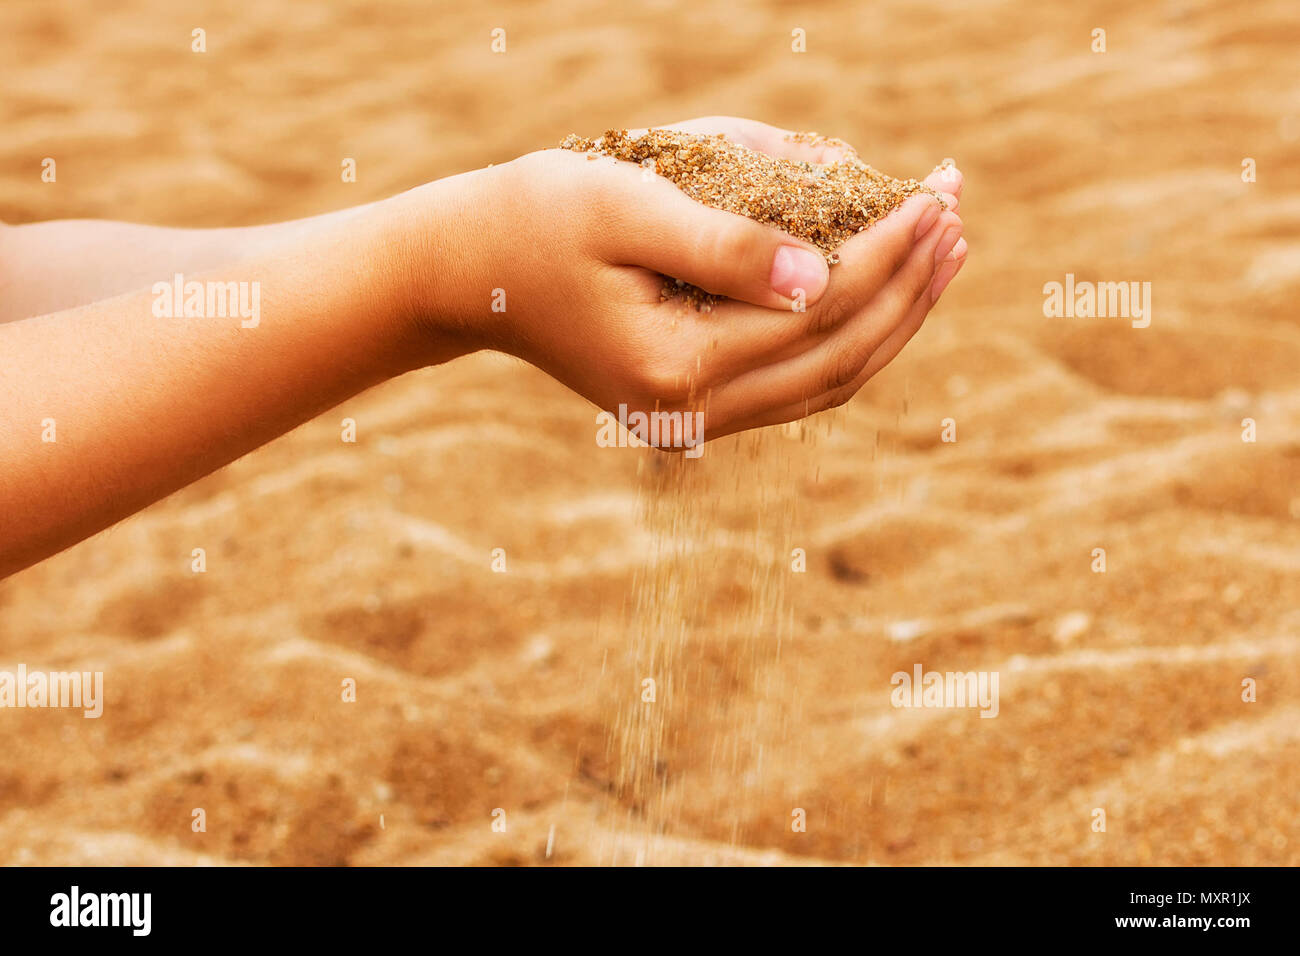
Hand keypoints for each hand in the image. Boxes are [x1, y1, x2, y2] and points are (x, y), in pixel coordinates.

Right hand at [399, 116, 966, 446]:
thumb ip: (725, 245)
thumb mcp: (626, 209)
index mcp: (674, 370)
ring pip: (828, 381)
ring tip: (945, 253)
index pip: (818, 313)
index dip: (889, 254)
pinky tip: (885, 293)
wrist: (475, 274)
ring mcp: (695, 419)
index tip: (937, 194)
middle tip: (959, 215)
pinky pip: (798, 382)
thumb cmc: (539, 220)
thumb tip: (822, 274)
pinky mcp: (696, 404)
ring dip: (894, 319)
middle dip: (909, 287)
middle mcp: (692, 413)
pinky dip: (851, 337)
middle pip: (839, 358)